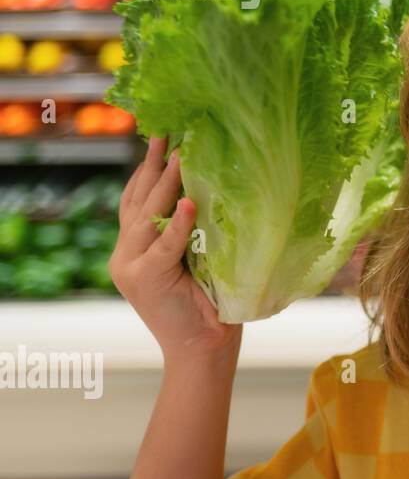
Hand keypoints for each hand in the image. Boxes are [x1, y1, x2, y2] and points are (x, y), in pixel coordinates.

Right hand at [109, 136, 241, 363]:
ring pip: (147, 217)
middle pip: (138, 200)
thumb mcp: (199, 257)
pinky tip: (187, 203)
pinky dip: (177, 224)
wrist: (203, 348)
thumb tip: (211, 189)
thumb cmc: (211, 303)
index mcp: (136, 247)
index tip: (162, 135)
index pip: (138, 198)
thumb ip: (194, 229)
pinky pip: (165, 246)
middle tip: (167, 130)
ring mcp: (132, 267)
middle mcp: (127, 253)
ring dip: (165, 184)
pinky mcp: (146, 280)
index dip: (148, 166)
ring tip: (180, 155)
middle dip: (152, 163)